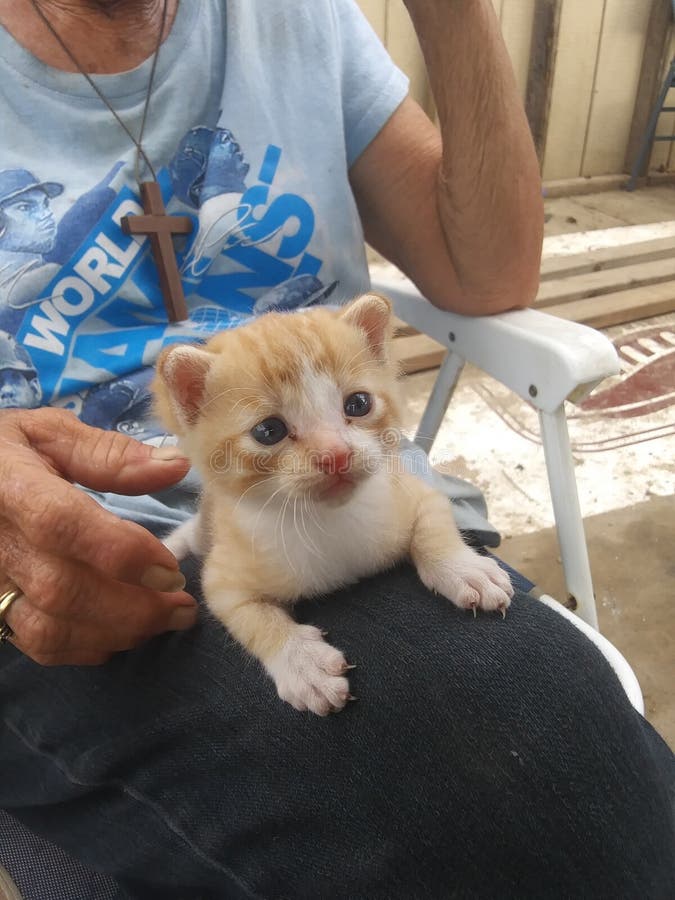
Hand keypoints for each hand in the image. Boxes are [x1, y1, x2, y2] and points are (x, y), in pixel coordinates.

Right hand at [0, 408, 196, 665]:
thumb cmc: (4, 453)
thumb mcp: (49, 433)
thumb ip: (111, 454)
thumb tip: (178, 466)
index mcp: (10, 486)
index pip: (62, 524)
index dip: (122, 552)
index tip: (171, 569)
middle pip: (62, 589)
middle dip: (134, 607)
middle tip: (183, 606)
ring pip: (50, 626)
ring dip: (117, 632)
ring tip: (165, 619)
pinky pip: (37, 644)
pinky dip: (87, 647)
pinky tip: (122, 632)